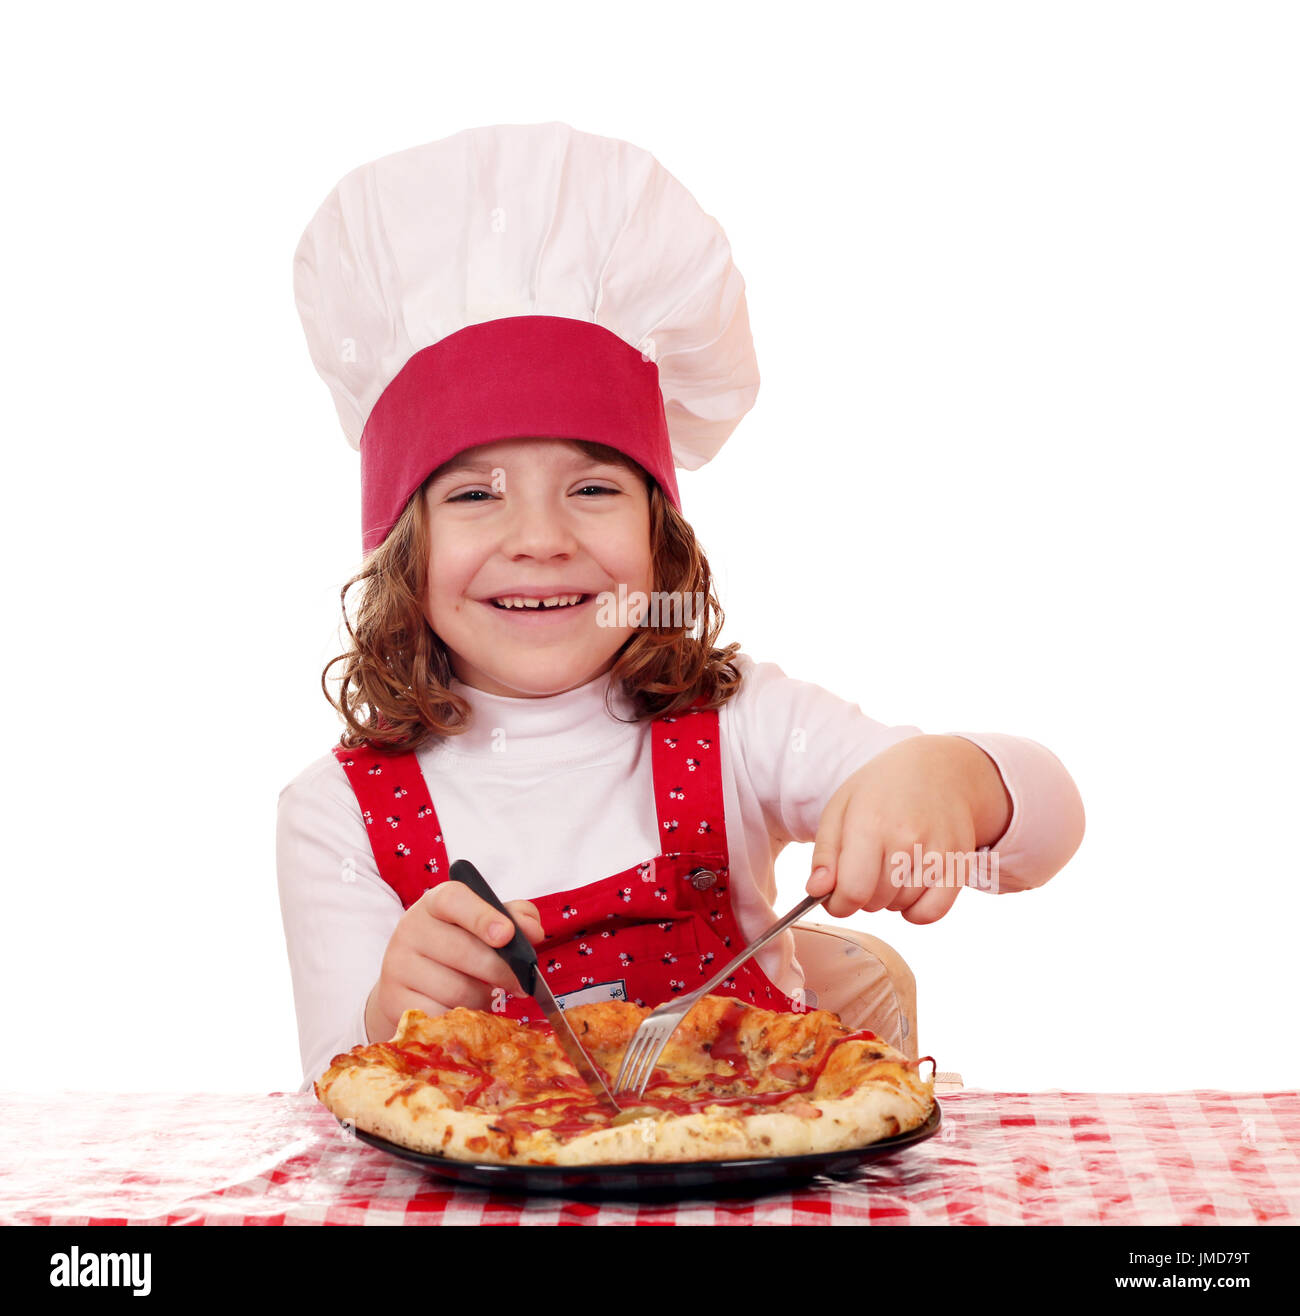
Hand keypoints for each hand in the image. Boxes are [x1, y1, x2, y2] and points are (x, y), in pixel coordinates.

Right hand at [365, 883, 544, 1041]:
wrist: (408, 980)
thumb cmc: (456, 946)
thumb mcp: (482, 923)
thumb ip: (514, 918)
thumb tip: (533, 930)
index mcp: (435, 903)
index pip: (454, 900)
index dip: (482, 917)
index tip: (507, 935)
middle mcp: (411, 929)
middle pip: (463, 951)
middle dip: (502, 971)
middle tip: (522, 984)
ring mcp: (398, 966)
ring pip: (457, 989)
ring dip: (482, 998)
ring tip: (485, 994)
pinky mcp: (394, 1001)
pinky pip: (441, 1015)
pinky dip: (462, 1019)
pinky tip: (465, 1011)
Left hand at [804, 735, 1010, 924]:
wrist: (938, 769)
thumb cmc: (880, 789)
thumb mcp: (840, 808)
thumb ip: (825, 854)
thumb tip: (816, 891)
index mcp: (870, 823)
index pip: (852, 891)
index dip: (837, 904)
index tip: (834, 898)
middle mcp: (906, 838)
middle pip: (874, 902)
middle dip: (861, 896)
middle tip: (864, 869)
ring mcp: (937, 852)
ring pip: (901, 908)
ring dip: (888, 899)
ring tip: (889, 866)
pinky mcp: (958, 864)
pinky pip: (932, 913)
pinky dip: (916, 911)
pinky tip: (909, 887)